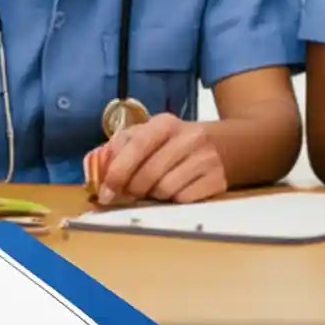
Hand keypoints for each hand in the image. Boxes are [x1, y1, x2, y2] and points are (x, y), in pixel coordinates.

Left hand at [93, 114, 227, 205]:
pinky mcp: (218, 179)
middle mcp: (188, 137)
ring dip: (155, 196)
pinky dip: (174, 201)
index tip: (106, 192)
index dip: (118, 172)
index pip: (136, 146)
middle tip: (129, 194)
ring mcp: (205, 158)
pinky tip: (175, 192)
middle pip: (149, 174)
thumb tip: (100, 172)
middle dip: (133, 190)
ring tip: (156, 188)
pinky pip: (184, 200)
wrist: (224, 145)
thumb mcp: (149, 135)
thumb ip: (122, 147)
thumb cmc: (174, 143)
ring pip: (166, 190)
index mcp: (165, 123)